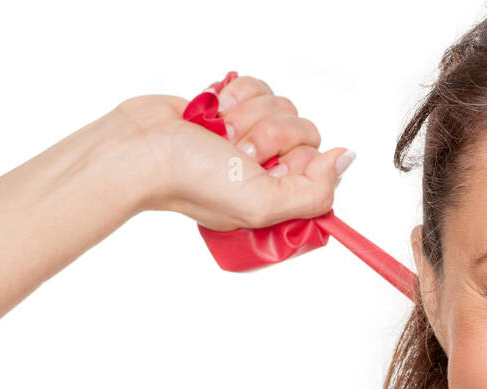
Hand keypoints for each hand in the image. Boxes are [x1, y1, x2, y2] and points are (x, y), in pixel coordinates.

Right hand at [110, 74, 353, 230]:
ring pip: (281, 104)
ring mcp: (252, 134)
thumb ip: (315, 192)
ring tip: (218, 136)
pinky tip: (213, 114)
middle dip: (266, 137)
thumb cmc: (191, 181)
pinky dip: (234, 95)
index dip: (297, 161)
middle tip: (235, 153)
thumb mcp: (262, 204)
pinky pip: (258, 86)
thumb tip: (346, 161)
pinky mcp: (235, 107)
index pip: (322, 165)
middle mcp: (271, 166)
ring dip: (246, 116)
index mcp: (282, 196)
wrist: (140, 148)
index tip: (267, 168)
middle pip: (303, 129)